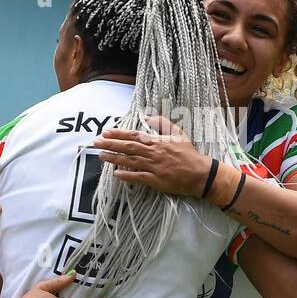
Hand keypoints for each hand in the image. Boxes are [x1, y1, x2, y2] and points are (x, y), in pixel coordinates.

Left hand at [94, 115, 209, 197]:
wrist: (200, 173)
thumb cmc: (188, 154)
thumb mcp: (178, 134)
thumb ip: (163, 124)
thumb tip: (148, 116)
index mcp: (158, 142)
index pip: (134, 135)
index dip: (118, 133)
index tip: (105, 132)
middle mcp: (154, 153)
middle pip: (128, 147)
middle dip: (110, 144)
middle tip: (96, 141)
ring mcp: (154, 167)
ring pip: (130, 161)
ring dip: (114, 158)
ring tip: (101, 155)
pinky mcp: (155, 180)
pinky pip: (137, 177)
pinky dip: (126, 175)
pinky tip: (115, 173)